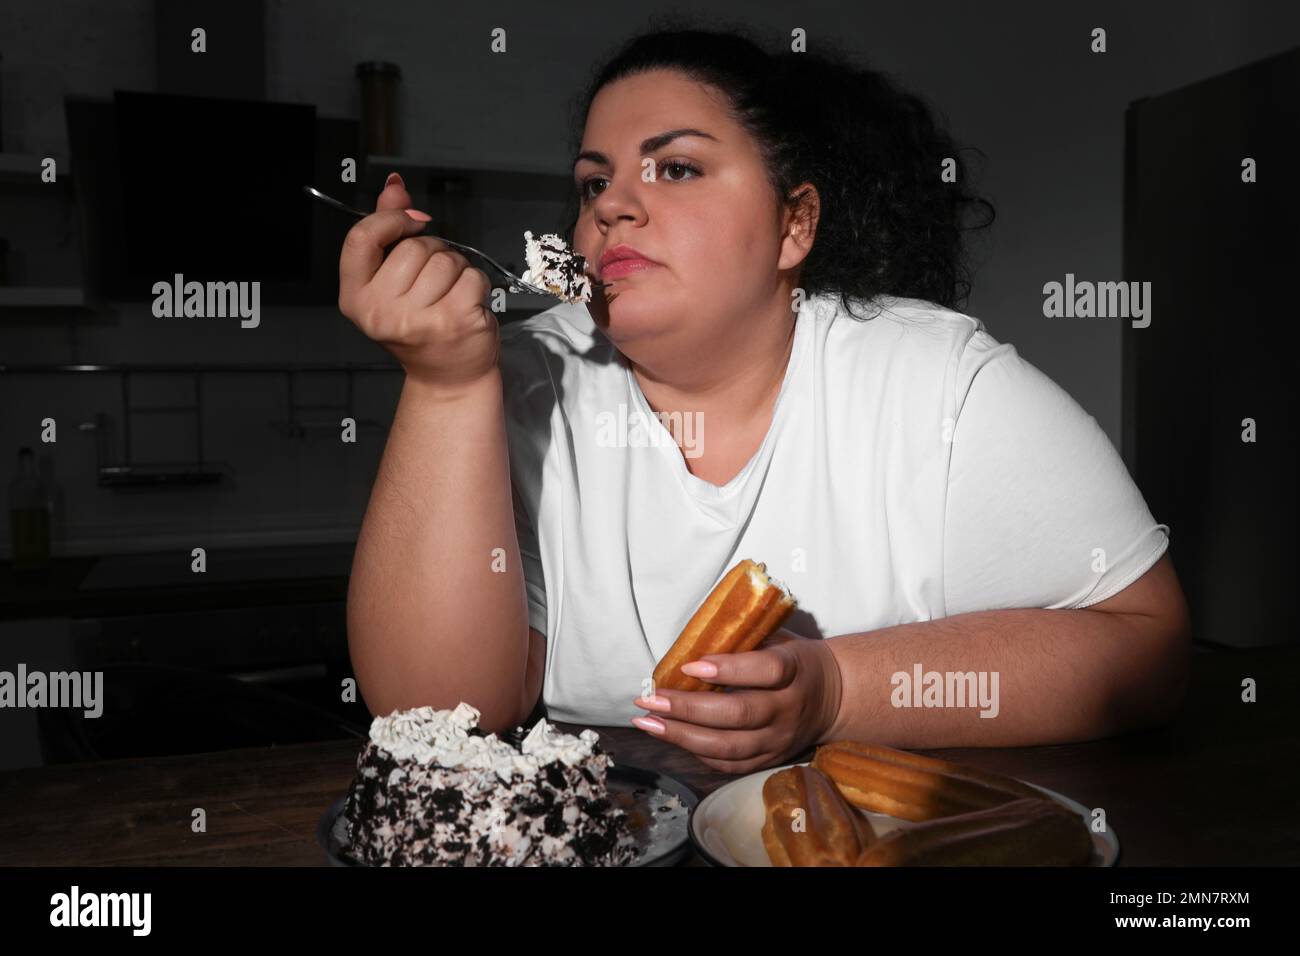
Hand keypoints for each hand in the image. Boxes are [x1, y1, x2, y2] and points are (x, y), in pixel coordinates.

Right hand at [337, 172, 498, 393]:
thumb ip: (389, 232)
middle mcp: (381, 313)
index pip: (361, 238)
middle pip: (413, 247)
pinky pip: (472, 276)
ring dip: (456, 269)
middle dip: (432, 252)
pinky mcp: (455, 321)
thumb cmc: (420, 324)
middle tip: (434, 282)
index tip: (411, 222)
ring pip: (446, 259)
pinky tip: (467, 305)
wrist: (448, 376)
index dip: (390, 219)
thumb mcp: (393, 282)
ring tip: (450, 294)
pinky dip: (476, 284)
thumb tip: (394, 184)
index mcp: (355, 299)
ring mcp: (419, 320)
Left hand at [631, 629, 844, 773]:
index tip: (689, 666)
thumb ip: (741, 640)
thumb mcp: (777, 639)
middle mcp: (788, 708)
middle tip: (649, 698)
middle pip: (738, 714)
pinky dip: (696, 752)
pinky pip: (729, 764)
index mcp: (794, 669)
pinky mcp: (770, 759)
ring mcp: (780, 739)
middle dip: (687, 708)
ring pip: (729, 746)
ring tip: (647, 722)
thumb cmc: (792, 660)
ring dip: (682, 735)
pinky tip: (670, 736)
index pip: (765, 671)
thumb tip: (688, 642)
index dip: (727, 670)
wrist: (835, 696)